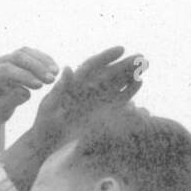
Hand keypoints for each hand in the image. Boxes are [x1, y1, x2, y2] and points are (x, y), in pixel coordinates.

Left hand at [0, 47, 58, 126]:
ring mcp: (2, 59)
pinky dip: (42, 60)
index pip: (6, 70)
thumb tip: (25, 92)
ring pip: (24, 53)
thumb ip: (11, 100)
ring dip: (42, 61)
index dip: (24, 76)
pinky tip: (54, 68)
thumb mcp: (1, 111)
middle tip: (52, 79)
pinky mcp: (12, 59)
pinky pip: (29, 54)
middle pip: (16, 57)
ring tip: (56, 73)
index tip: (40, 86)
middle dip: (36, 67)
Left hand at [28, 45, 146, 154]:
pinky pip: (118, 98)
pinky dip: (129, 90)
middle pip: (108, 71)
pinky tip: (139, 83)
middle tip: (141, 57)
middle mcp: (87, 88)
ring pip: (116, 82)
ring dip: (130, 73)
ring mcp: (96, 99)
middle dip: (124, 63)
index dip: (107, 56)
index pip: (93, 65)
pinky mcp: (102, 111)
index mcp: (75, 83)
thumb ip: (61, 88)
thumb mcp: (50, 105)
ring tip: (144, 65)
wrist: (50, 141)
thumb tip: (69, 68)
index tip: (121, 49)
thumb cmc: (46, 123)